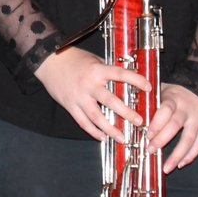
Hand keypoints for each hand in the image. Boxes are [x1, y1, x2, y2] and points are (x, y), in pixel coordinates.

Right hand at [34, 46, 149, 141]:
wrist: (49, 62)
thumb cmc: (73, 58)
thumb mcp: (93, 60)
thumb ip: (107, 70)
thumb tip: (126, 78)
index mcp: (97, 70)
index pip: (120, 74)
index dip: (136, 80)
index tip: (149, 87)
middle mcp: (89, 84)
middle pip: (111, 101)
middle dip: (127, 113)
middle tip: (139, 121)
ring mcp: (79, 97)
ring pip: (97, 117)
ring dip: (111, 129)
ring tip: (122, 137)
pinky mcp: (70, 106)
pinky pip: (83, 122)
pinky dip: (93, 131)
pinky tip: (103, 137)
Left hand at [145, 84, 197, 170]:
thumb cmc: (175, 94)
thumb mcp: (162, 91)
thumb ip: (150, 102)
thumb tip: (131, 114)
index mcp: (174, 98)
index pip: (166, 110)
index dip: (157, 123)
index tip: (147, 135)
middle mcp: (187, 108)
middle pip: (175, 125)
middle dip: (162, 140)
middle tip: (150, 150)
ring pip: (189, 139)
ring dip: (177, 155)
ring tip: (166, 168)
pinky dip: (190, 155)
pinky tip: (180, 164)